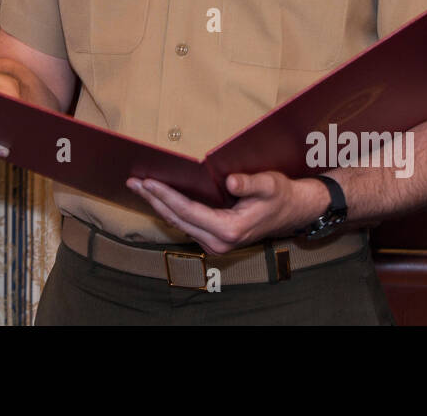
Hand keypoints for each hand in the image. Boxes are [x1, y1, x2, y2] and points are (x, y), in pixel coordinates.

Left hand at [125, 172, 326, 253]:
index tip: (147, 182)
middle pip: (178, 218)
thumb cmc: (280, 195)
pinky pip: (186, 224)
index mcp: (230, 229)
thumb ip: (250, 184)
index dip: (166, 196)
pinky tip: (158, 197)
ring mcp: (215, 244)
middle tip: (133, 182)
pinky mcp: (214, 240)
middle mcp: (219, 242)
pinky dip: (170, 210)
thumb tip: (231, 182)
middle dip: (154, 199)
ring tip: (139, 187)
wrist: (293, 211)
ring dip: (158, 205)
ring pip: (179, 223)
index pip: (188, 211)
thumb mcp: (269, 184)